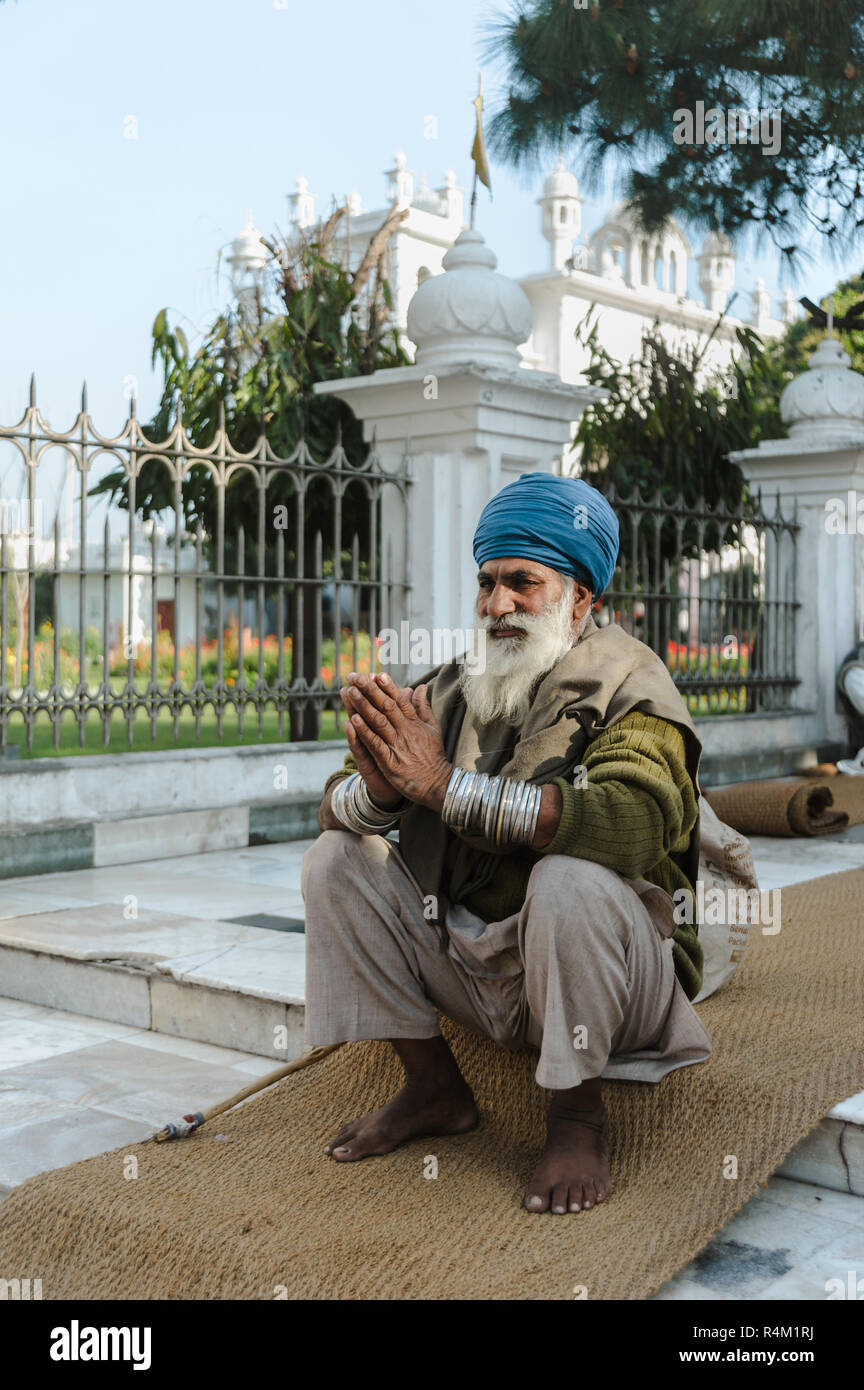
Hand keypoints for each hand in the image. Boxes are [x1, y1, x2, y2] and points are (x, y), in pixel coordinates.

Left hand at [342, 672, 451, 811]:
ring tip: (350, 691)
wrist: (437, 783)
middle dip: (369, 690)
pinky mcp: (389, 761)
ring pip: (378, 721)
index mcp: (414, 722)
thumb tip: (421, 687)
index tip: (376, 674)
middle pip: (385, 706)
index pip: (399, 700)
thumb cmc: (433, 755)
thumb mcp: (433, 728)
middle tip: (355, 676)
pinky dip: (364, 732)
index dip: (387, 686)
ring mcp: (397, 745)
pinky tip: (353, 720)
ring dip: (363, 705)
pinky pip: (375, 744)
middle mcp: (406, 730)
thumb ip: (423, 707)